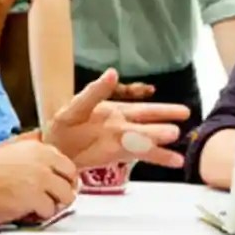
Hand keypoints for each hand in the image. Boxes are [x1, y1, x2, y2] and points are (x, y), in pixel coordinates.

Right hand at [0, 139, 77, 225]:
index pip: (67, 166)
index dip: (64, 180)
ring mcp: (42, 180)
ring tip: (36, 208)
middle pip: (71, 182)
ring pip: (65, 198)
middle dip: (63, 193)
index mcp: (39, 149)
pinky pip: (49, 211)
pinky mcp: (35, 198)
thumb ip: (32, 156)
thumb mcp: (10, 151)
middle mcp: (44, 162)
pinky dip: (40, 215)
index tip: (59, 188)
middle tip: (52, 201)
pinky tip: (26, 213)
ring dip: (52, 205)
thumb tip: (46, 166)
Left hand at [45, 68, 191, 169]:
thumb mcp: (77, 105)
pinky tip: (172, 161)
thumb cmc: (63, 123)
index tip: (182, 113)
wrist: (52, 145)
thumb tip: (113, 73)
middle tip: (178, 132)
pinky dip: (156, 159)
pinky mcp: (115, 155)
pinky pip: (139, 157)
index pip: (144, 111)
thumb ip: (95, 92)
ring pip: (145, 145)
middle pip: (148, 128)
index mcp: (116, 110)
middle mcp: (123, 126)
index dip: (163, 111)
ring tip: (180, 158)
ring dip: (161, 150)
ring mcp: (120, 142)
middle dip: (162, 130)